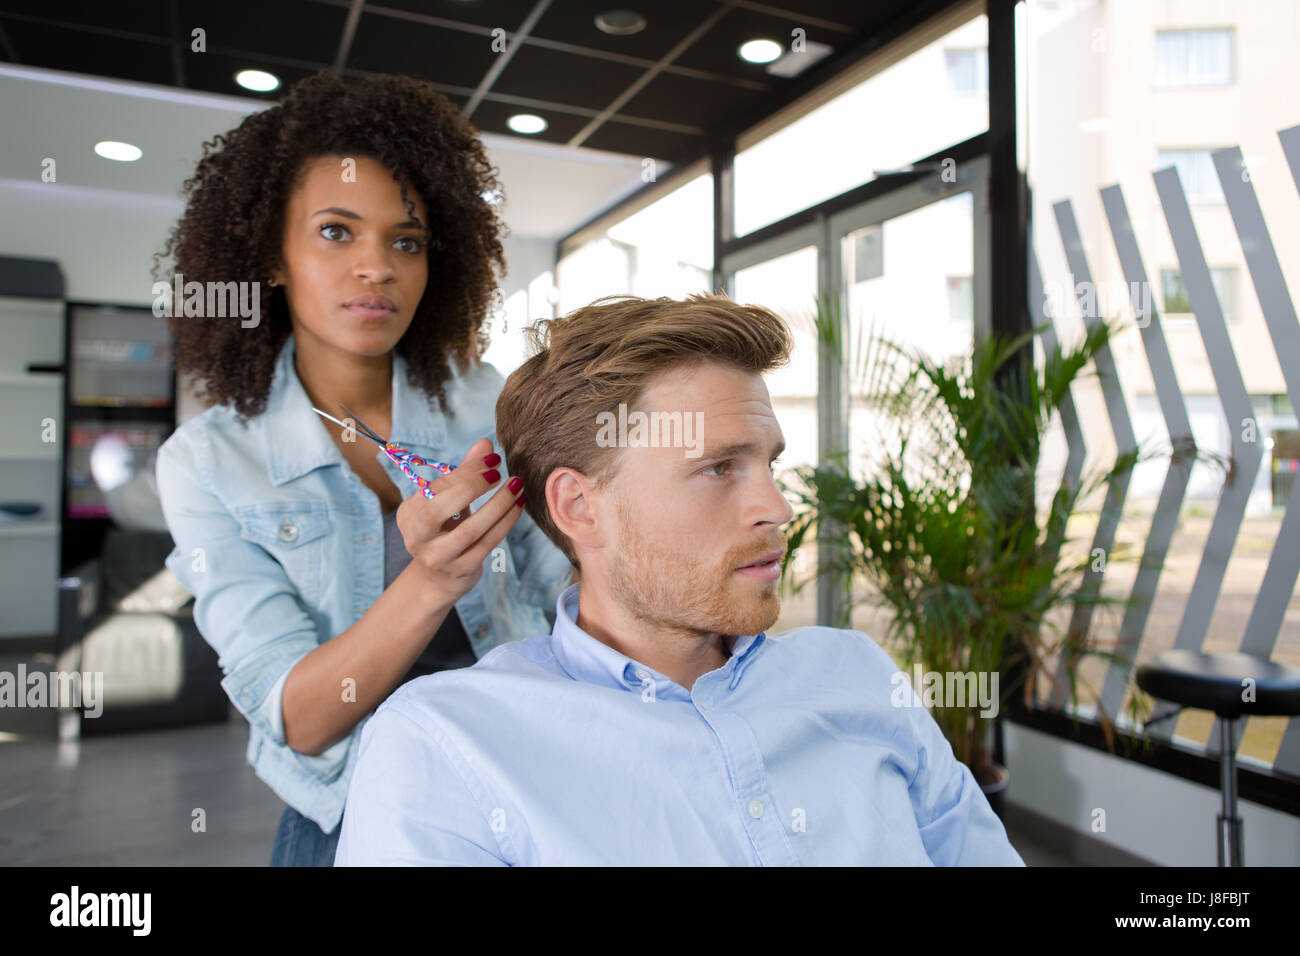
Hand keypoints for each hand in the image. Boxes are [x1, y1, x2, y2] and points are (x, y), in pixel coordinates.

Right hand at [394, 437, 525, 609]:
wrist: (438, 579)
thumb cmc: (445, 530)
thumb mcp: (447, 501)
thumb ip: (463, 473)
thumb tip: (486, 444)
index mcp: (409, 514)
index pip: (435, 487)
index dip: (465, 471)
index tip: (492, 458)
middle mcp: (417, 536)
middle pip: (437, 510)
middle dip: (470, 487)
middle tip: (498, 473)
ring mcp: (438, 557)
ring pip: (469, 530)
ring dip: (497, 505)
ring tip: (516, 487)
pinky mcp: (461, 570)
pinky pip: (487, 543)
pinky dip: (505, 522)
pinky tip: (518, 506)